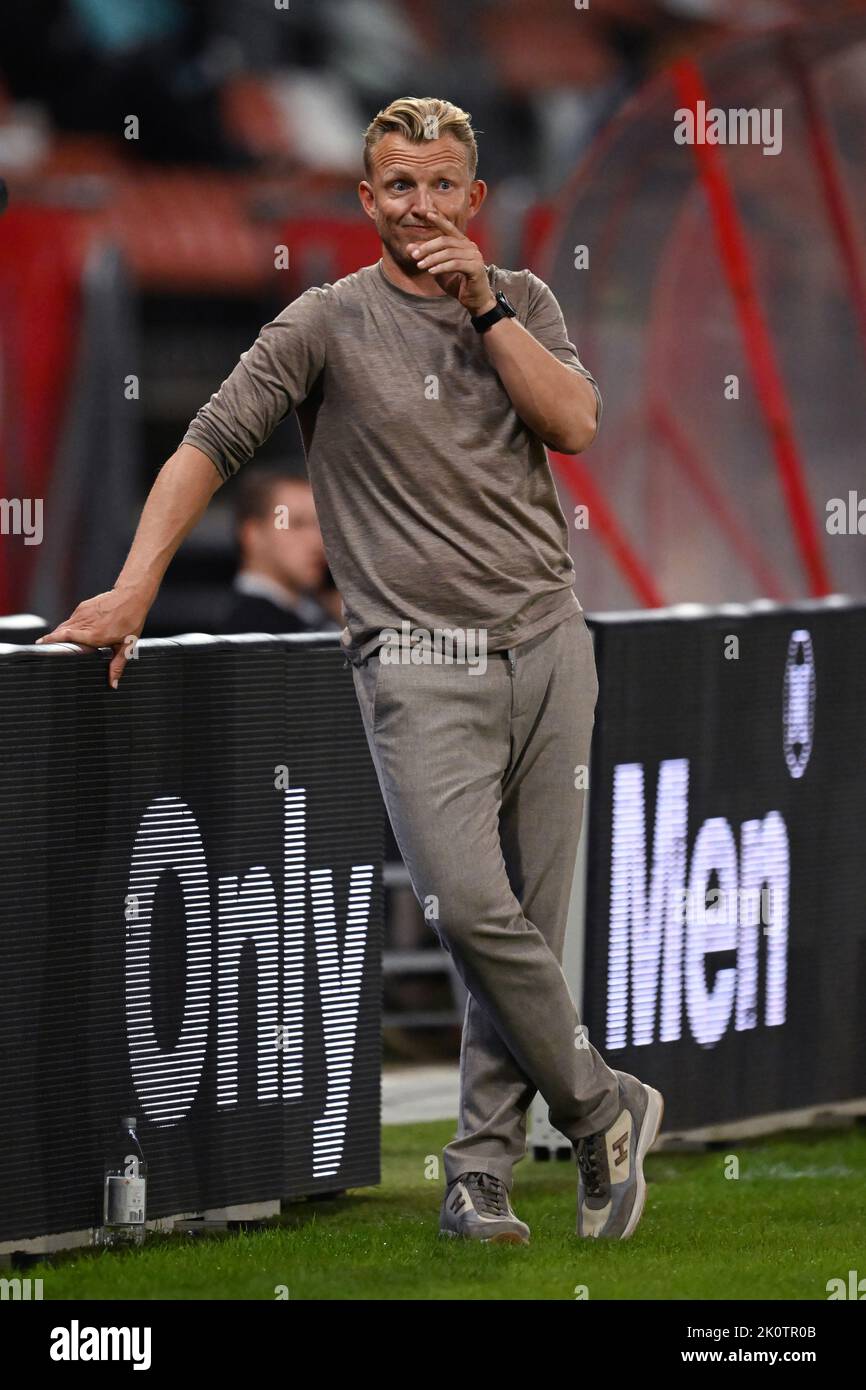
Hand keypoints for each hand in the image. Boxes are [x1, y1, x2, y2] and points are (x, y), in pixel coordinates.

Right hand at [35, 585, 151, 688]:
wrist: (131, 596)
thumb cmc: (131, 620)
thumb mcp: (127, 645)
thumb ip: (117, 665)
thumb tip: (113, 684)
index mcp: (93, 635)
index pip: (65, 636)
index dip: (50, 641)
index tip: (41, 646)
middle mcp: (84, 623)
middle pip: (61, 632)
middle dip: (51, 639)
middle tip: (45, 647)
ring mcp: (82, 613)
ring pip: (64, 625)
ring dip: (60, 633)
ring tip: (56, 642)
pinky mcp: (83, 606)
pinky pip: (71, 618)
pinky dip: (69, 625)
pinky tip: (73, 631)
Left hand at [406, 209, 496, 316]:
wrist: (475, 300)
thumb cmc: (458, 283)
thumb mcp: (438, 268)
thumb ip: (426, 257)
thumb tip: (409, 247)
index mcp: (462, 243)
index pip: (449, 228)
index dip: (438, 219)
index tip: (425, 213)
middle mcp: (470, 246)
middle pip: (445, 240)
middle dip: (427, 247)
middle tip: (414, 255)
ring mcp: (474, 256)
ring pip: (449, 252)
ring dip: (432, 259)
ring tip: (420, 266)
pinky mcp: (476, 268)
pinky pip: (455, 264)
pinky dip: (442, 267)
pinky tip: (431, 272)